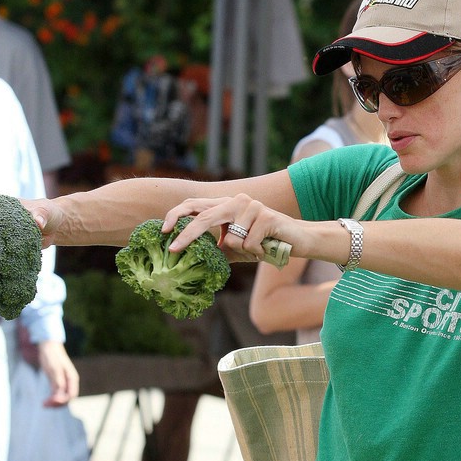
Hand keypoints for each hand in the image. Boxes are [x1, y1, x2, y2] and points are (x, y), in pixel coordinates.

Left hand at [36, 341, 79, 405]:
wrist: (49, 347)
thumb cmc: (52, 356)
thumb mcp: (54, 368)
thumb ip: (58, 381)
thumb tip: (59, 394)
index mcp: (72, 378)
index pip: (71, 395)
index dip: (63, 401)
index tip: (52, 401)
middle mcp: (70, 382)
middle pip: (67, 399)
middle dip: (57, 404)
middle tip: (45, 404)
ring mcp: (64, 383)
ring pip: (62, 398)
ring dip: (54, 403)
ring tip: (43, 404)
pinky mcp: (57, 382)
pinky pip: (57, 395)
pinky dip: (52, 400)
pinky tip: (45, 402)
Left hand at [161, 195, 307, 262]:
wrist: (297, 240)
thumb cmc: (263, 244)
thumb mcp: (235, 248)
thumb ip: (216, 249)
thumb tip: (191, 260)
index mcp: (225, 205)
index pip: (195, 205)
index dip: (177, 215)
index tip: (163, 231)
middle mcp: (235, 201)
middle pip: (205, 217)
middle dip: (188, 235)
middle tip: (173, 250)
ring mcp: (251, 206)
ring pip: (231, 239)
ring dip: (243, 251)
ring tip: (257, 248)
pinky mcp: (265, 216)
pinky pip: (249, 243)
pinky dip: (257, 252)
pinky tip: (267, 247)